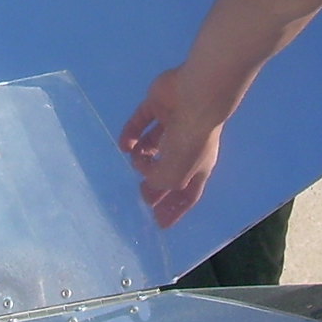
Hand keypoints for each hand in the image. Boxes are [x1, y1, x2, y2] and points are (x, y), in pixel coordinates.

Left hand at [119, 66, 230, 227]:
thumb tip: (145, 174)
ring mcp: (173, 123)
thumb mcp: (175, 175)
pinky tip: (123, 145)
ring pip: (155, 144)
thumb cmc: (190, 141)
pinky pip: (141, 121)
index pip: (187, 195)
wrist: (195, 97)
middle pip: (169, 171)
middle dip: (155, 184)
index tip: (161, 224)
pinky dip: (131, 133)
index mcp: (198, 167)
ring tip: (134, 160)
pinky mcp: (158, 104)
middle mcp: (186, 146)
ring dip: (142, 155)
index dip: (175, 210)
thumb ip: (158, 181)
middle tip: (141, 195)